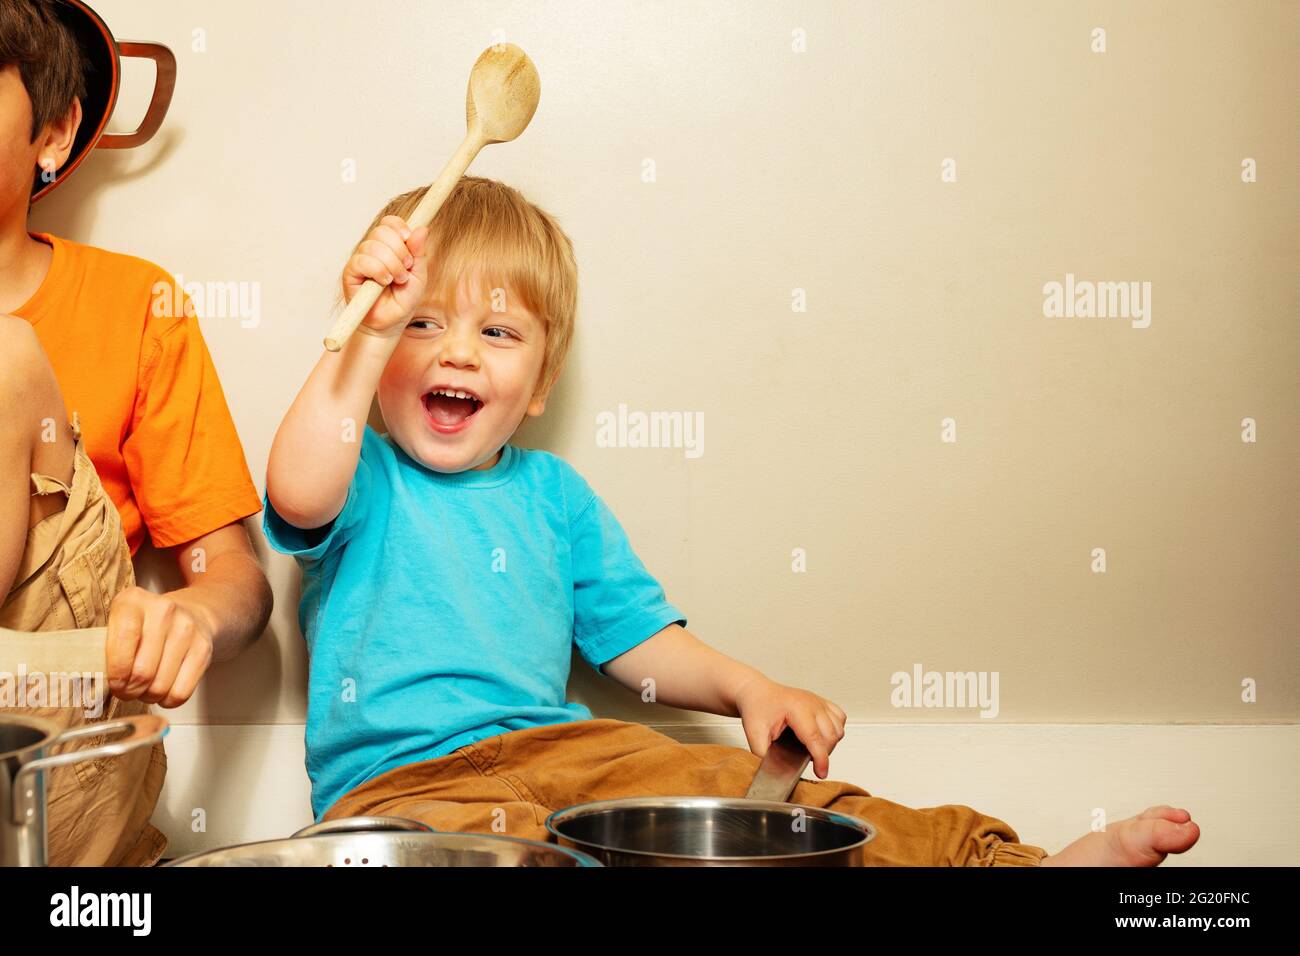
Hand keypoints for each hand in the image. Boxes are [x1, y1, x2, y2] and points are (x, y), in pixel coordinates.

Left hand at [105, 586, 214, 707]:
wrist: (191, 612)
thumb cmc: (145, 626)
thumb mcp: (119, 624)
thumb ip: (102, 647)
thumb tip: (91, 685)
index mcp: (133, 601)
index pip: (123, 641)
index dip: (115, 671)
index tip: (113, 683)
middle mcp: (163, 611)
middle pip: (143, 671)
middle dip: (130, 691)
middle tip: (126, 690)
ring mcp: (187, 629)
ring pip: (161, 686)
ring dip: (149, 696)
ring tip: (145, 688)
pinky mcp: (203, 649)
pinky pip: (181, 692)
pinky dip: (169, 700)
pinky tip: (164, 690)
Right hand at [342, 214, 429, 335]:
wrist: (392, 322)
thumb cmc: (403, 299)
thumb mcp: (419, 275)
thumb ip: (419, 252)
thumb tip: (421, 228)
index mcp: (390, 246)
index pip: (389, 223)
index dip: (399, 227)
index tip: (409, 240)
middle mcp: (373, 249)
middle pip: (382, 231)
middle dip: (400, 251)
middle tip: (405, 270)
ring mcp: (361, 259)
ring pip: (373, 245)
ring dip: (391, 264)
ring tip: (396, 280)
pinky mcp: (350, 272)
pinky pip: (362, 260)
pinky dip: (378, 270)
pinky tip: (383, 282)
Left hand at [733, 675, 846, 778]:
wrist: (756, 692)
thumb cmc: (756, 708)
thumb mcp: (754, 734)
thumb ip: (764, 755)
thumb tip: (775, 771)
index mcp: (796, 709)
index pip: (815, 738)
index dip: (820, 759)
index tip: (821, 773)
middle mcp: (811, 703)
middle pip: (830, 735)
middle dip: (823, 754)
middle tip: (806, 760)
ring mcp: (818, 701)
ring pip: (838, 728)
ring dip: (830, 744)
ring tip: (812, 749)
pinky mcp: (822, 702)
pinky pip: (840, 718)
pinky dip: (836, 731)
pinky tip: (822, 737)